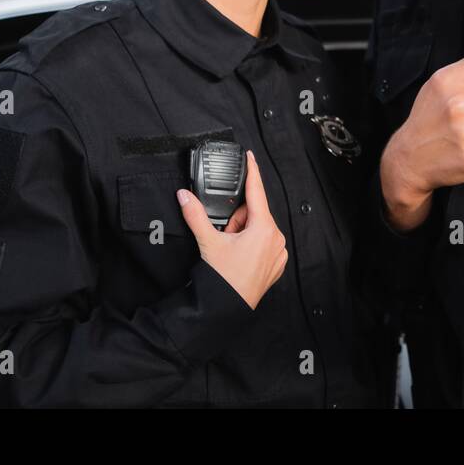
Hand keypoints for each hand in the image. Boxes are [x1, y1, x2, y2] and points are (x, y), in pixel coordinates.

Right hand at [178, 150, 287, 308]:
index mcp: (263, 228)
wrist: (228, 308)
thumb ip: (195, 215)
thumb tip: (184, 196)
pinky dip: (251, 245)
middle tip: (225, 236)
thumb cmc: (223, 278)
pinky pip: (264, 244)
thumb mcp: (208, 242)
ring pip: (258, 229)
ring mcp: (278, 252)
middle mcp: (276, 238)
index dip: (253, 172)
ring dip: (243, 233)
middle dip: (237, 220)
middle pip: (253, 214)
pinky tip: (240, 257)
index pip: (257, 192)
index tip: (251, 157)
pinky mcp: (277, 263)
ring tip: (231, 250)